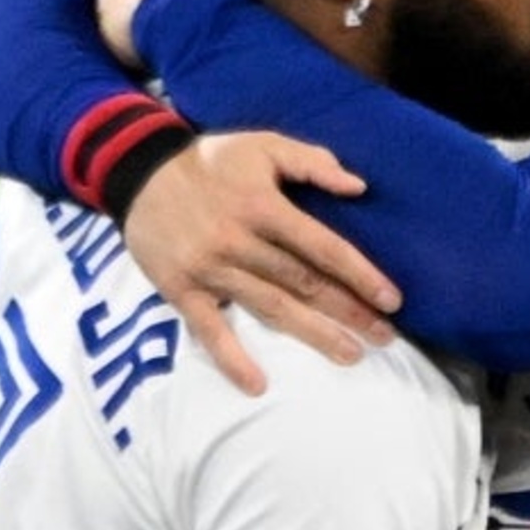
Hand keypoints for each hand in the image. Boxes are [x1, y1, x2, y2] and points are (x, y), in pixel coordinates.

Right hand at [122, 133, 402, 393]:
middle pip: (304, 283)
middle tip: (385, 336)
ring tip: (350, 355)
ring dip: (313, 334)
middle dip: (349, 311)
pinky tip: (257, 384)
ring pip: (270, 307)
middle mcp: (239, 241)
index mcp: (263, 206)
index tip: (391, 299)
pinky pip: (209, 329)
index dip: (360, 274)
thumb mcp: (263, 145)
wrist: (138, 170)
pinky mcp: (181, 290)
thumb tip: (359, 186)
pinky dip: (232, 358)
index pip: (322, 247)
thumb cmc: (211, 160)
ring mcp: (210, 269)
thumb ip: (313, 162)